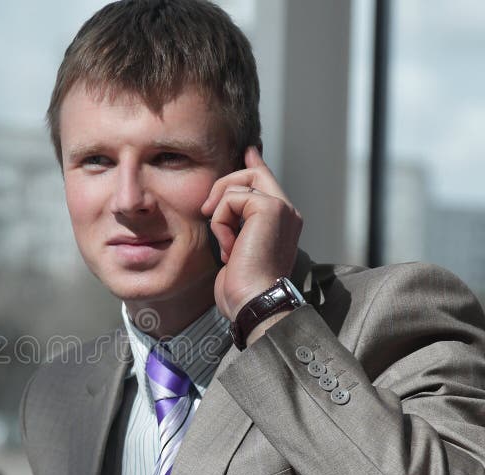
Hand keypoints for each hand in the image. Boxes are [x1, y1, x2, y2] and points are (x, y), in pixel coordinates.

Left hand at [201, 146, 302, 320]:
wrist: (255, 303)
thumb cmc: (243, 290)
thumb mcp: (238, 253)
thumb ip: (237, 228)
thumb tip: (223, 210)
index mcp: (282, 223)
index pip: (267, 183)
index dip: (255, 166)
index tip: (248, 152)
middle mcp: (287, 212)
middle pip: (252, 174)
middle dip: (224, 186)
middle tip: (207, 210)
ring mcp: (280, 208)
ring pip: (238, 184)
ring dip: (220, 215)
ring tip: (225, 245)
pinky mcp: (269, 208)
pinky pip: (231, 199)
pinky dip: (220, 223)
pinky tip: (229, 248)